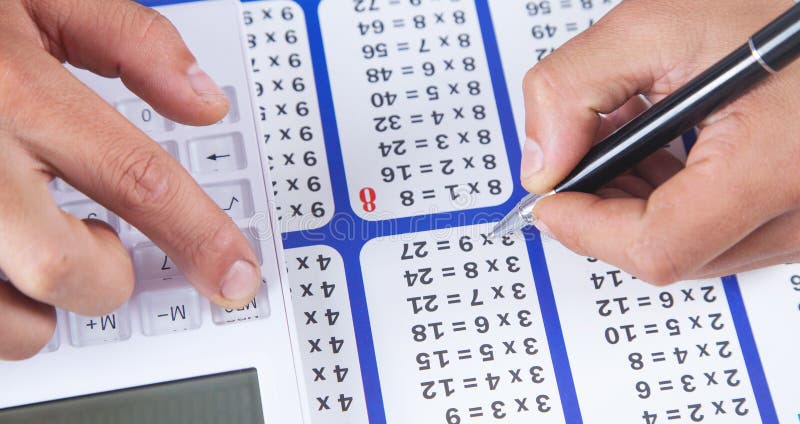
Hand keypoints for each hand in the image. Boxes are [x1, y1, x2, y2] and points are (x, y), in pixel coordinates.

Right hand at [0, 0, 261, 359]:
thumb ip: (132, 43)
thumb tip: (204, 103)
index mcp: (16, 91)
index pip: (137, 180)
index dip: (199, 237)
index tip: (233, 275)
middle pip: (64, 267)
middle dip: (106, 277)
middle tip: (102, 245)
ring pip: (5, 316)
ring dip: (44, 306)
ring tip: (38, 250)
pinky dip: (0, 311)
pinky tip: (2, 261)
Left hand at [521, 0, 799, 284]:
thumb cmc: (775, 16)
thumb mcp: (657, 28)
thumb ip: (575, 87)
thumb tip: (541, 165)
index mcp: (772, 165)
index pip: (658, 247)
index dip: (585, 229)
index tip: (550, 201)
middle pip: (668, 256)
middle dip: (603, 213)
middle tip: (575, 163)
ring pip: (689, 252)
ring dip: (633, 209)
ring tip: (616, 147)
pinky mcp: (798, 221)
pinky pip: (719, 238)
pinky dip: (670, 204)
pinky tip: (654, 156)